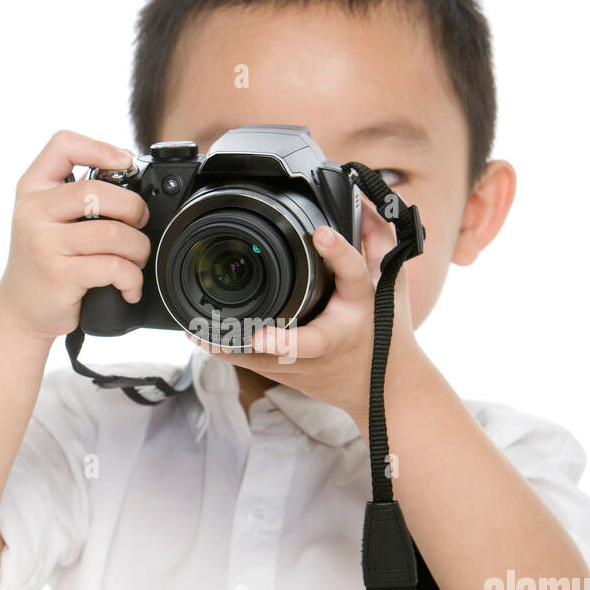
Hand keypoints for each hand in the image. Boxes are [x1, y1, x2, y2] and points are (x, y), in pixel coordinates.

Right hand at [0, 130, 151, 341]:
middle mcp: (33, 211)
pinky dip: (132, 279)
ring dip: (139, 249)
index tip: (126, 162)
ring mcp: (43, 243)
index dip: (100, 147)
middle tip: (139, 224)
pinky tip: (129, 287)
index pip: (63, 145)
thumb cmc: (44, 262)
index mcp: (33, 188)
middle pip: (97, 191)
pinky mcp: (59, 274)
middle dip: (134, 209)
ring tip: (136, 260)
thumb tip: (126, 163)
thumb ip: (77, 193)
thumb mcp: (48, 218)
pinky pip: (113, 267)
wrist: (20, 311)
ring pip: (113, 233)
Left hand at [187, 194, 419, 420]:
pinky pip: (253, 363)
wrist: (383, 386)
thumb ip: (378, 239)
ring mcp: (311, 361)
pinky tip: (199, 337)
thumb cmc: (385, 329)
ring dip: (234, 345)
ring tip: (200, 330)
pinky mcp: (292, 373)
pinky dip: (225, 349)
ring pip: (268, 358)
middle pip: (307, 341)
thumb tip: (364, 203)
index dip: (338, 253)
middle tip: (256, 335)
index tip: (320, 233)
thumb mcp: (390, 281)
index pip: (353, 272)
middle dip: (282, 342)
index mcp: (360, 304)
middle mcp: (334, 335)